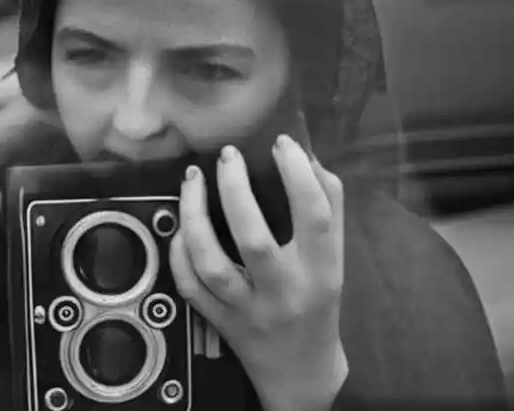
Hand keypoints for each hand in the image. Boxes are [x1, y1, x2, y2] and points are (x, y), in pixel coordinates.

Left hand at [168, 136, 347, 410]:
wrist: (301, 370)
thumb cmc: (318, 300)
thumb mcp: (334, 258)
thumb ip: (328, 205)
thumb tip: (305, 153)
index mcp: (322, 271)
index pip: (315, 216)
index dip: (297, 174)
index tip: (282, 144)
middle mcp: (284, 291)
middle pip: (254, 238)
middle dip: (235, 190)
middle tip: (227, 155)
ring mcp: (247, 309)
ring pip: (211, 262)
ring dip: (194, 216)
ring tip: (192, 178)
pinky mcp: (218, 321)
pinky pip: (190, 285)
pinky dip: (179, 252)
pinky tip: (180, 225)